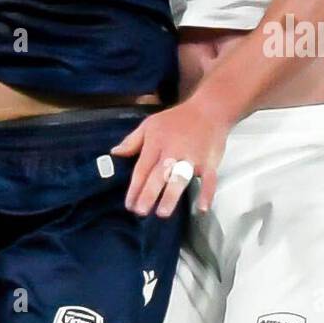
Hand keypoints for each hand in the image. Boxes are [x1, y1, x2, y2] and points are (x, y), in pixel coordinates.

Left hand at [112, 98, 229, 216]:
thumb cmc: (176, 119)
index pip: (142, 168)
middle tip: (140, 212)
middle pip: (159, 175)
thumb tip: (114, 153)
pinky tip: (202, 208)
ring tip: (162, 213)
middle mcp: (173, 151)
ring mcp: (193, 157)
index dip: (135, 187)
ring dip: (171, 195)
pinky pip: (209, 179)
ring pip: (181, 178)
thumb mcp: (150, 124)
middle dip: (149, 194)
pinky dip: (207, 194)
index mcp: (156, 142)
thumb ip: (132, 140)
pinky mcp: (210, 161)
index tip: (129, 205)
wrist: (209, 109)